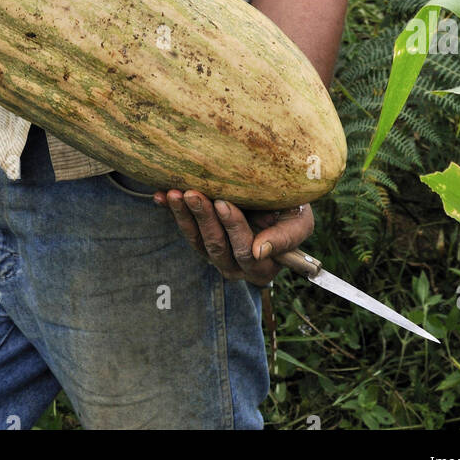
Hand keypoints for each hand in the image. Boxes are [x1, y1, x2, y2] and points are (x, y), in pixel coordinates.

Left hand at [153, 188, 314, 285]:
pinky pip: (183, 227)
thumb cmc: (292, 208)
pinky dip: (171, 211)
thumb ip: (286, 238)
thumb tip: (260, 252)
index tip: (223, 202)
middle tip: (194, 193)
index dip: (233, 227)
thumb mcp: (299, 220)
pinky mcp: (199, 237)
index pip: (245, 251)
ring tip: (176, 193)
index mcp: (262, 266)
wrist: (275, 193)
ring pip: (196, 239)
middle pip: (216, 246)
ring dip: (184, 215)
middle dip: (204, 218)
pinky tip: (160, 196)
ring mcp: (215, 252)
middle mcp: (235, 264)